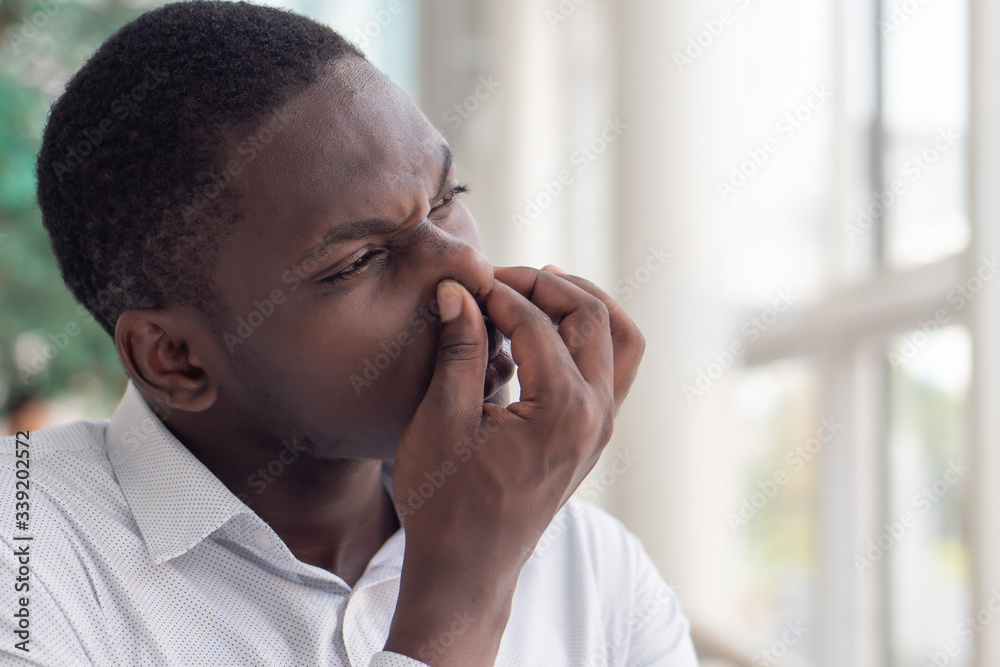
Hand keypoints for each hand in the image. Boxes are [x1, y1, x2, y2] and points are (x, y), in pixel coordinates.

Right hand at [384, 266, 644, 665]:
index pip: (539, 322)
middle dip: (545, 287)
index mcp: (562, 410)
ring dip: (582, 305)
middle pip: (593, 317)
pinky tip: (544, 332)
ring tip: (536, 289)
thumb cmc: (446, 504)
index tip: (464, 281)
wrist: (468, 569)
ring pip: (618, 339)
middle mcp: (596, 415)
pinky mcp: (594, 435)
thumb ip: (457, 349)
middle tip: (496, 279)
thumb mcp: (441, 421)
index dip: (499, 292)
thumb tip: (458, 290)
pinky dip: (590, 337)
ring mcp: (602, 427)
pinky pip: (614, 368)